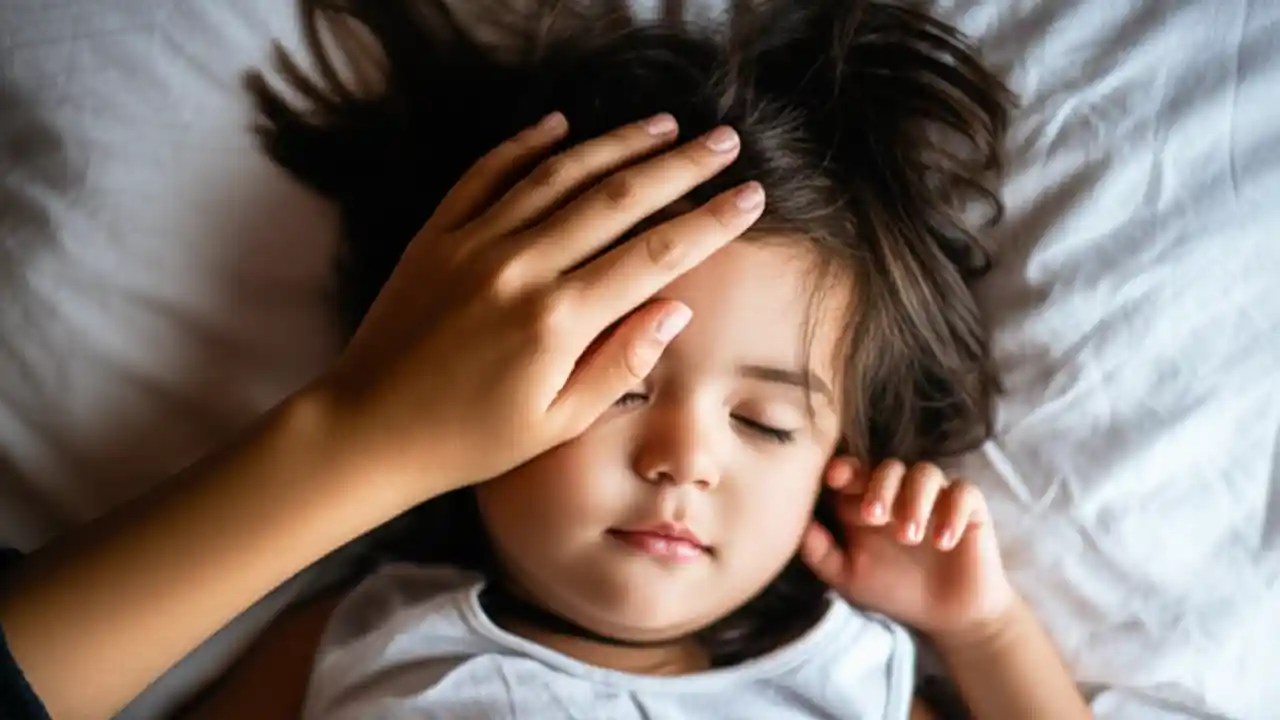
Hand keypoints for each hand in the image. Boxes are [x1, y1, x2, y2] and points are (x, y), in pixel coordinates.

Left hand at [308, 111, 765, 498]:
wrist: (367, 430)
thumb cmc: (469, 440)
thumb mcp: (556, 423)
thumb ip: (621, 363)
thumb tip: (677, 308)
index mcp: (558, 320)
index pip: (655, 256)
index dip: (709, 222)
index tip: (750, 197)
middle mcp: (521, 267)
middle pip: (618, 199)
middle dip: (680, 166)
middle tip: (724, 142)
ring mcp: (475, 243)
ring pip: (560, 174)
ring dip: (617, 143)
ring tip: (664, 124)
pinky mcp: (438, 234)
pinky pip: (488, 173)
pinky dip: (527, 145)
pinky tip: (562, 124)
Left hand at [800, 457, 1016, 642]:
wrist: (947, 617)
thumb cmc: (893, 590)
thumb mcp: (848, 576)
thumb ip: (820, 552)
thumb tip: (793, 525)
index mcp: (867, 502)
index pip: (854, 472)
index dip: (844, 469)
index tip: (835, 478)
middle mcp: (900, 492)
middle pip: (888, 468)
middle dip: (879, 487)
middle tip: (874, 517)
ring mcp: (936, 496)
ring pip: (925, 473)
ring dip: (915, 500)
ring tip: (909, 534)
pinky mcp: (970, 507)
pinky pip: (964, 493)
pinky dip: (952, 512)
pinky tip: (943, 540)